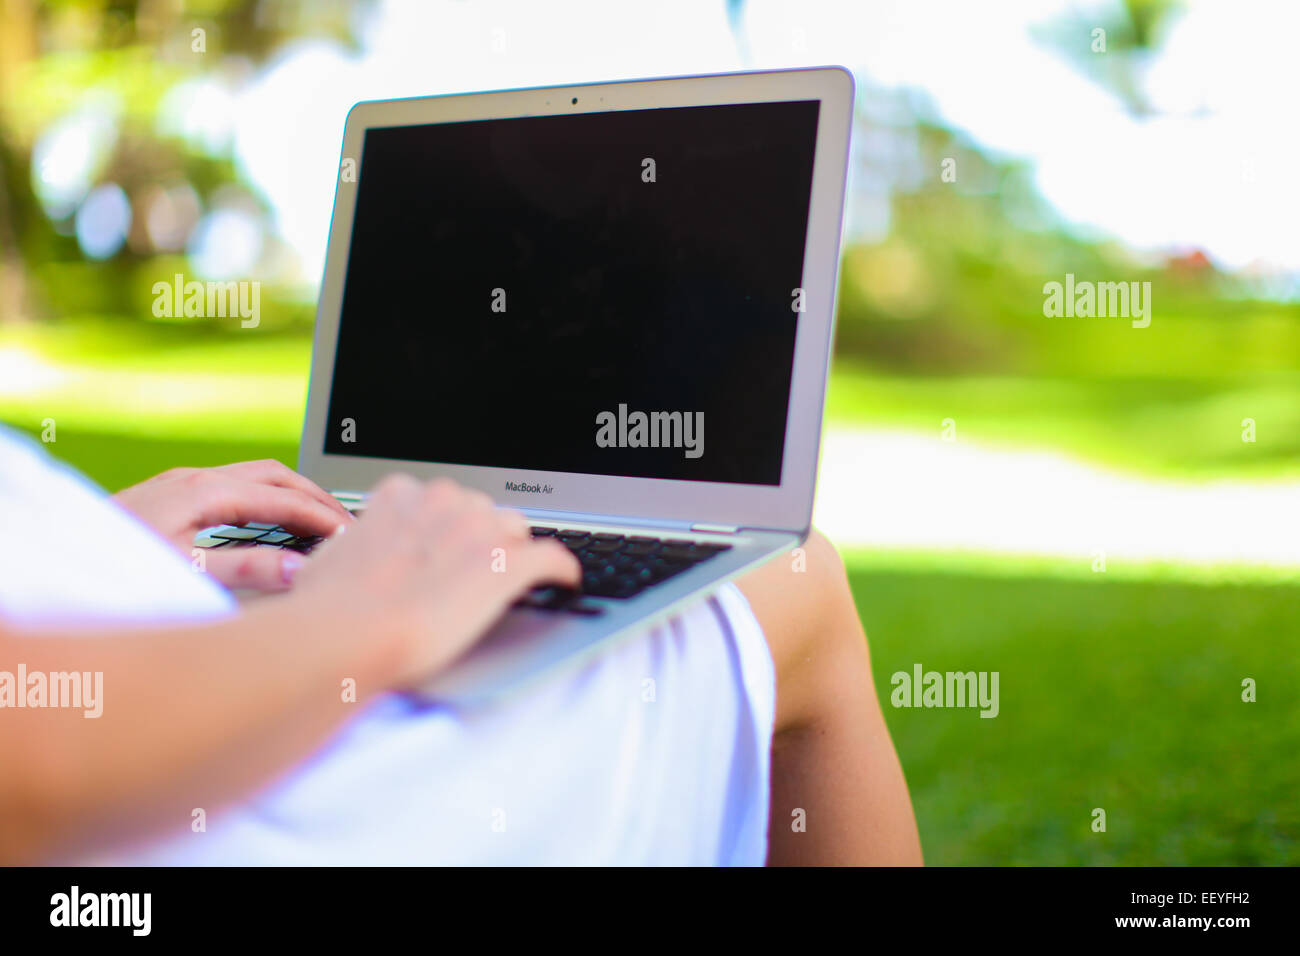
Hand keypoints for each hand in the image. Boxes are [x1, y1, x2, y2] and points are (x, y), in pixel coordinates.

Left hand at [113, 460, 354, 590]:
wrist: (55, 560)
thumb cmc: (110, 568)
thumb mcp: (183, 572)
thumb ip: (246, 570)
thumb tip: (301, 569)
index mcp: (202, 490)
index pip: (283, 496)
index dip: (323, 516)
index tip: (354, 536)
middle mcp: (193, 479)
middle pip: (275, 476)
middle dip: (316, 497)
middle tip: (349, 526)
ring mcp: (180, 486)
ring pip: (255, 479)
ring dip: (291, 498)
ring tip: (320, 526)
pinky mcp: (170, 499)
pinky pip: (235, 489)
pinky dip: (266, 503)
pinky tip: (271, 530)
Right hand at [290, 474, 579, 686]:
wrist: (348, 633)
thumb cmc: (328, 607)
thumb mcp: (332, 558)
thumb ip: (358, 544)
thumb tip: (356, 551)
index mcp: (403, 495)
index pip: (442, 500)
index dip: (448, 529)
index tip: (450, 549)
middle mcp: (445, 501)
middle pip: (483, 511)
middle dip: (481, 540)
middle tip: (470, 578)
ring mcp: (480, 529)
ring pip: (517, 530)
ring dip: (515, 552)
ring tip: (509, 585)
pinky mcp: (510, 562)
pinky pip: (553, 556)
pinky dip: (562, 569)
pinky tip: (565, 583)